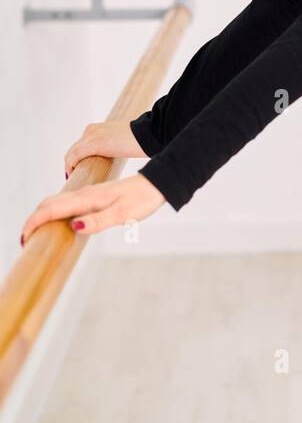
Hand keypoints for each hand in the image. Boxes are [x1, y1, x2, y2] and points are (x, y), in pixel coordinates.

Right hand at [20, 173, 164, 246]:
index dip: (35, 222)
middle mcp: (85, 194)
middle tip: (25, 238)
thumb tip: (74, 226)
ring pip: (57, 201)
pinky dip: (55, 211)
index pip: (53, 208)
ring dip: (42, 214)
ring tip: (35, 231)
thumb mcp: (122, 214)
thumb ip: (98, 221)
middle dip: (34, 219)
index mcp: (88, 198)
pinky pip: (68, 202)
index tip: (25, 237)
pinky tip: (57, 220)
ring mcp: (89, 194)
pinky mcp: (94, 196)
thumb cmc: (141, 199)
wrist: (156, 184)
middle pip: (50, 203)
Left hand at [64, 120, 147, 178]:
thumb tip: (113, 159)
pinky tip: (71, 174)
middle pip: (74, 149)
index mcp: (98, 128)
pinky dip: (70, 166)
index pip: (81, 144)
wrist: (149, 133)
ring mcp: (92, 136)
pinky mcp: (94, 144)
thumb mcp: (120, 142)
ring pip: (71, 153)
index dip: (77, 157)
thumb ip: (112, 147)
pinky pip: (74, 156)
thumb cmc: (139, 140)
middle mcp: (91, 130)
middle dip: (71, 162)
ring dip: (69, 166)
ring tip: (71, 177)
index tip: (77, 168)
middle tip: (72, 175)